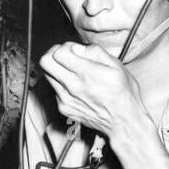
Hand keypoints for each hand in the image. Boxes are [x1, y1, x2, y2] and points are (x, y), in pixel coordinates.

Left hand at [38, 42, 152, 148]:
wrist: (122, 122)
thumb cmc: (123, 93)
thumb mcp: (116, 65)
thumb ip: (94, 52)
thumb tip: (76, 48)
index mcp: (87, 74)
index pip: (58, 53)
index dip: (64, 46)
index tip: (73, 50)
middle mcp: (73, 87)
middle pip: (45, 62)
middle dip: (53, 54)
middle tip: (65, 56)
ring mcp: (66, 99)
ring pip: (47, 75)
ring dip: (57, 69)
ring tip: (73, 72)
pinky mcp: (64, 108)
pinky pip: (54, 90)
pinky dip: (62, 84)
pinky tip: (77, 87)